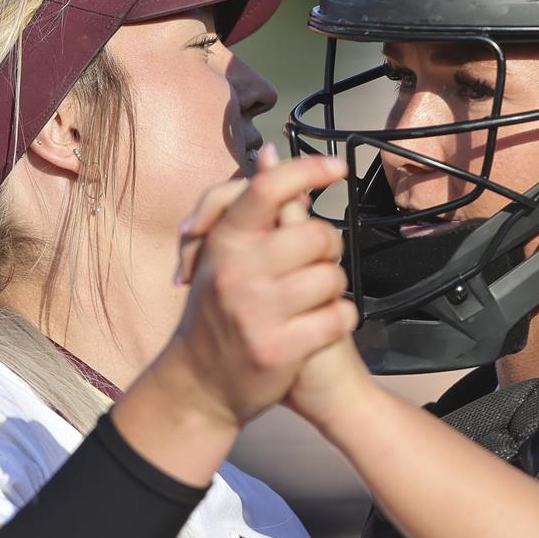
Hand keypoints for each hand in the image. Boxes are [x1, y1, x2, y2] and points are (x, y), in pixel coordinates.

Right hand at [175, 146, 372, 429]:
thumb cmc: (217, 311)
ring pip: (333, 277)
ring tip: (311, 301)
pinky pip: (339, 316)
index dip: (306, 170)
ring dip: (333, 289)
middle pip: (318, 235)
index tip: (335, 168)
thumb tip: (272, 153)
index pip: (266, 190)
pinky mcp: (279, 348)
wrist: (198, 384)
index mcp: (224, 242)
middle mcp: (237, 272)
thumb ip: (253, 209)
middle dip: (328, 250)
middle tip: (313, 265)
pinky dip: (340, 320)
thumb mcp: (223, 255)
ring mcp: (257, 311)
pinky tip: (321, 326)